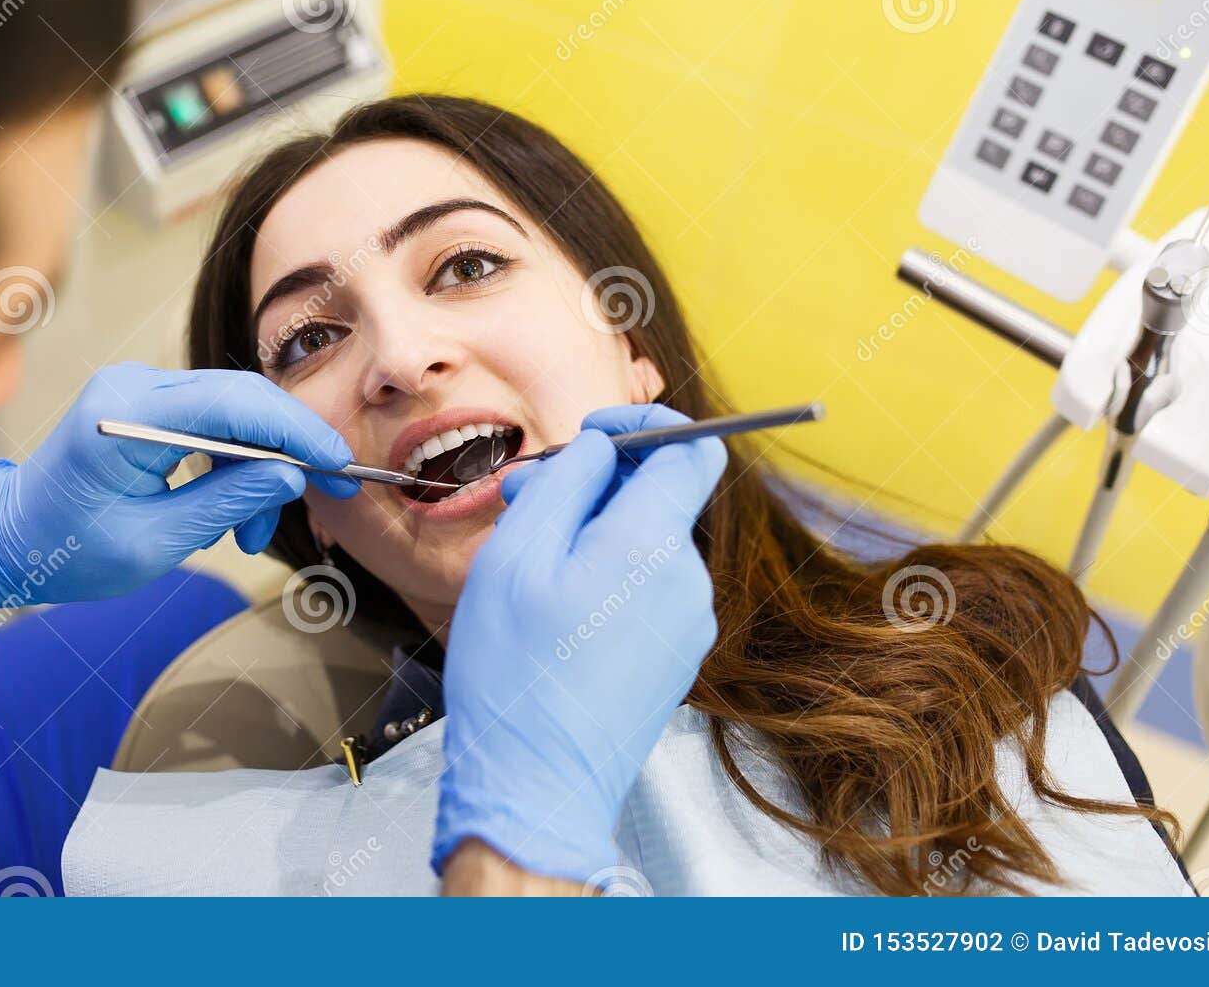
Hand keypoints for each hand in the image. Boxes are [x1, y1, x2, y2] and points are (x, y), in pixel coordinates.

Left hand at [0, 362, 356, 611]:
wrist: (9, 541)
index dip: (296, 431)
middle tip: (331, 492)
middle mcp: (133, 387)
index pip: (234, 403)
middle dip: (290, 449)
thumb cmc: (66, 550)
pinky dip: (234, 465)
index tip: (337, 463)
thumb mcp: (153, 542)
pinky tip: (232, 514)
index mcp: (124, 414)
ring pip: (234, 415)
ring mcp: (139, 391)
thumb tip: (291, 477)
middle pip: (241, 400)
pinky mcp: (147, 405)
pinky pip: (212, 423)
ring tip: (252, 535)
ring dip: (259, 471)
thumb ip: (225, 502)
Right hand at [432, 404, 727, 883]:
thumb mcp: (517, 556)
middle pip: (660, 497)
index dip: (644, 423)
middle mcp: (687, 582)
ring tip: (527, 563)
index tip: (592, 432)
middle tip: (523, 497)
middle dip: (596, 483)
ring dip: (594, 532)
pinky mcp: (676, 657)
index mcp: (653, 546)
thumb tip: (600, 449)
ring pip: (647, 544)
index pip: (693, 448)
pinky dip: (607, 575)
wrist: (537, 785)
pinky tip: (554, 607)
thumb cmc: (515, 674)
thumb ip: (565, 483)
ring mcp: (688, 624)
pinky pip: (648, 589)